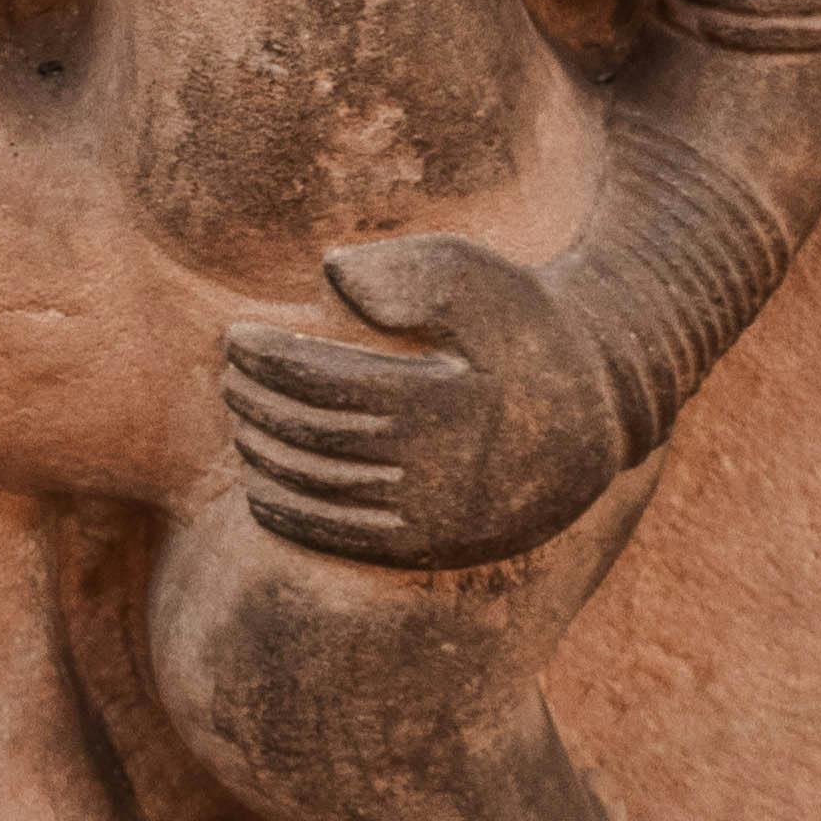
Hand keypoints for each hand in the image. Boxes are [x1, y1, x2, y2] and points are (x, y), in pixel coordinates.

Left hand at [223, 235, 617, 567]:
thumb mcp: (481, 278)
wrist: (593, 411)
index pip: (323, 382)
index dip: (268, 360)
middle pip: (314, 438)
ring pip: (322, 493)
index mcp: (440, 401)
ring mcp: (434, 519)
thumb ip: (409, 271)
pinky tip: (259, 489)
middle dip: (256, 404)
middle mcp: (436, 471)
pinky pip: (346, 541)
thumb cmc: (522, 325)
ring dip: (265, 458)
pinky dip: (293, 519)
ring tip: (239, 418)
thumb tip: (330, 271)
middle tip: (227, 373)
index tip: (235, 335)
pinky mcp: (434, 550)